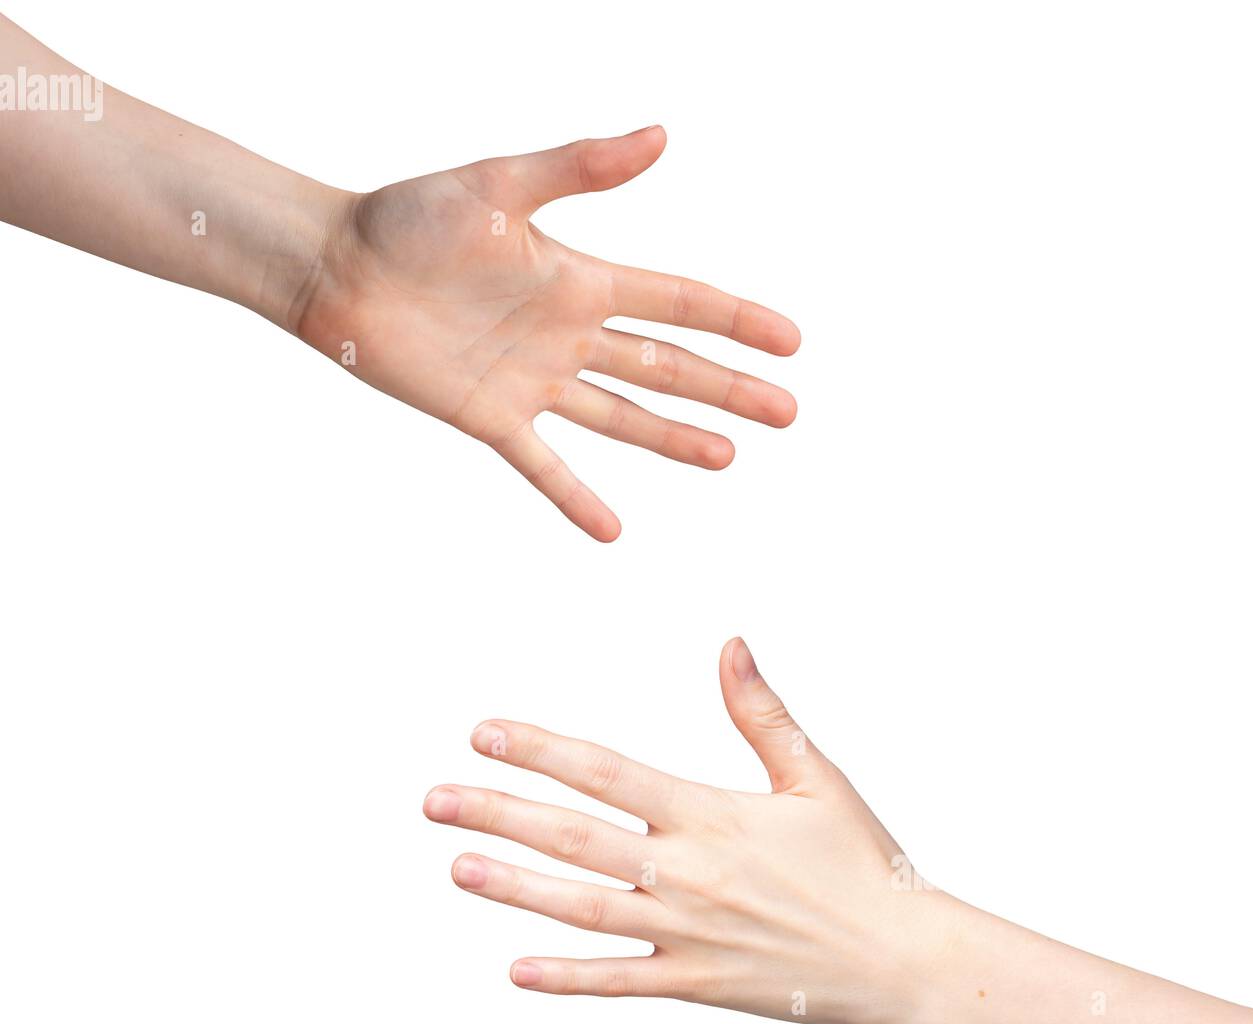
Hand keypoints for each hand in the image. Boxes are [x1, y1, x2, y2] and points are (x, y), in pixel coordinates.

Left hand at [298, 128, 799, 540]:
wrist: (336, 269)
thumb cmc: (407, 217)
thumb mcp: (499, 185)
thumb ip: (579, 170)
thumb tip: (660, 136)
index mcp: (579, 279)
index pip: (677, 303)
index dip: (735, 320)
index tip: (789, 340)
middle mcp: (568, 334)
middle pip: (667, 367)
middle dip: (729, 388)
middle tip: (787, 411)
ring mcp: (534, 382)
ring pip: (623, 417)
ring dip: (676, 438)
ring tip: (728, 457)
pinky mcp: (491, 418)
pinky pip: (545, 466)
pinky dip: (577, 498)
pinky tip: (613, 531)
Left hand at [422, 638, 959, 1023]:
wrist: (899, 956)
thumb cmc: (861, 861)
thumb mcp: (815, 776)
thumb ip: (762, 712)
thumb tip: (730, 644)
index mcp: (710, 814)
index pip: (606, 772)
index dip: (541, 750)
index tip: (484, 733)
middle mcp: (686, 872)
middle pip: (574, 837)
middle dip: (498, 814)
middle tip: (436, 801)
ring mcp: (685, 933)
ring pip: (582, 907)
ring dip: (515, 888)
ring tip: (457, 867)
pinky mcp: (695, 984)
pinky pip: (619, 983)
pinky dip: (567, 978)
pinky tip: (516, 971)